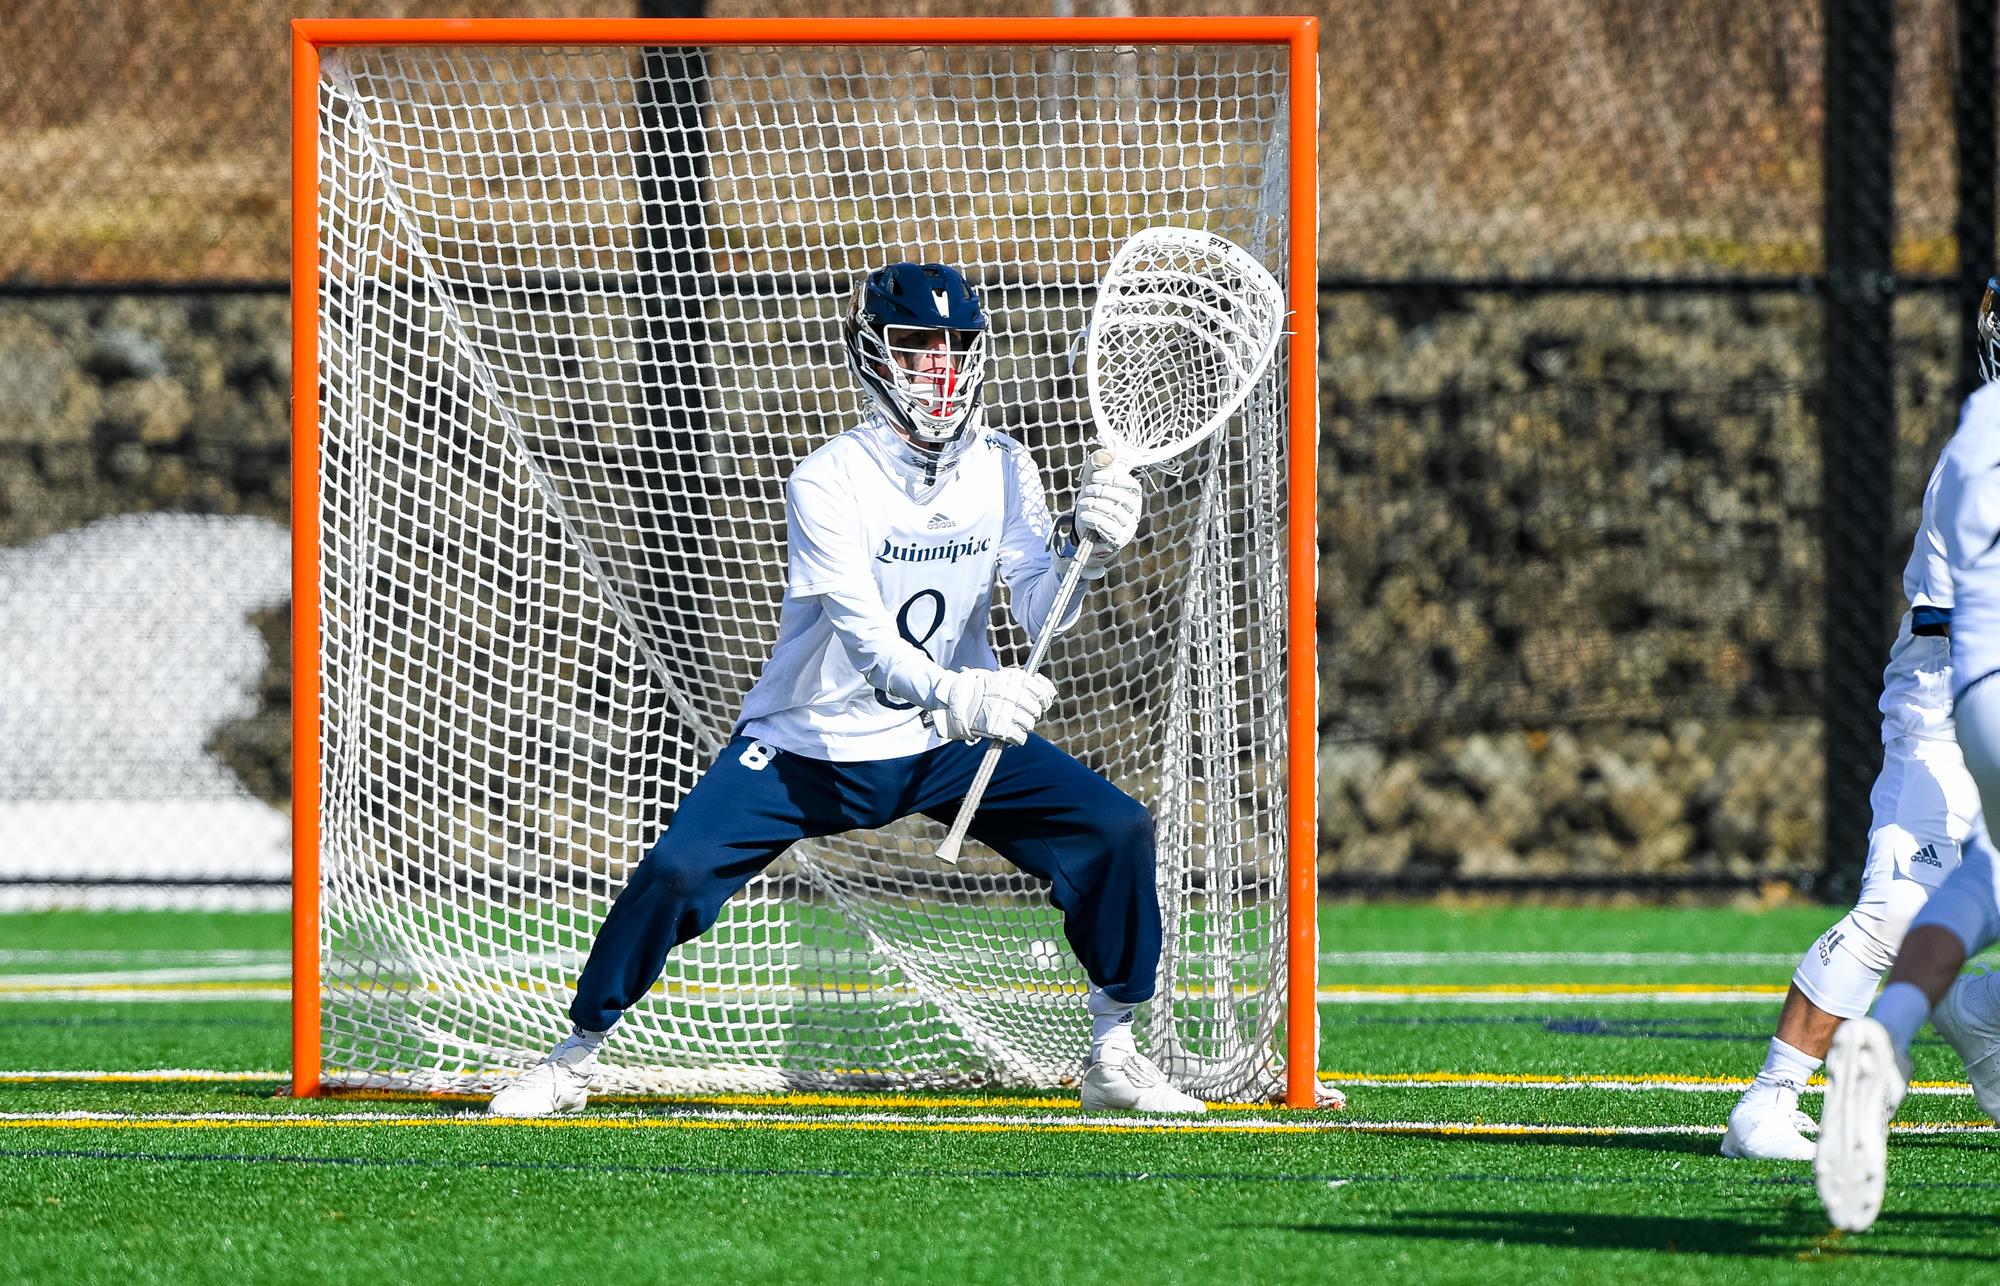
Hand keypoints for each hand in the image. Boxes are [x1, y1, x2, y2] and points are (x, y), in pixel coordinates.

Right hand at [928, 667, 1057, 744]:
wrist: (958, 701)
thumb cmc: (985, 690)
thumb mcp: (1004, 679)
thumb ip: (1027, 684)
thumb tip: (1049, 693)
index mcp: (1014, 678)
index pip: (1041, 690)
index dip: (1045, 698)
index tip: (1042, 701)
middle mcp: (1012, 693)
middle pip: (1036, 709)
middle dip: (1032, 714)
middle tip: (1021, 714)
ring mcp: (1005, 711)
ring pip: (1029, 724)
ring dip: (1024, 726)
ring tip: (1013, 723)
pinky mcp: (999, 728)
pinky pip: (1020, 737)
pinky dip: (1017, 738)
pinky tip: (1009, 733)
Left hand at [1070, 453, 1140, 575]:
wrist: (1085, 532)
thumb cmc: (1092, 503)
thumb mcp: (1091, 481)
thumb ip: (1097, 464)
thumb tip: (1108, 454)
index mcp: (1132, 495)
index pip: (1130, 484)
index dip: (1111, 478)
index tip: (1093, 477)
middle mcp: (1134, 511)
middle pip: (1122, 498)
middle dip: (1099, 492)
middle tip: (1086, 492)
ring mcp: (1128, 527)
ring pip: (1113, 512)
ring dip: (1093, 505)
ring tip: (1082, 505)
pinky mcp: (1119, 540)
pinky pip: (1108, 527)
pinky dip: (1093, 519)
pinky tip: (1084, 517)